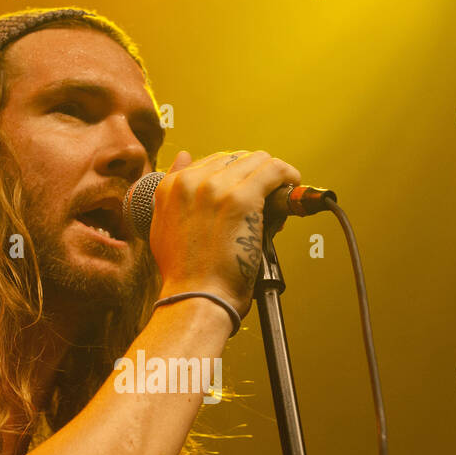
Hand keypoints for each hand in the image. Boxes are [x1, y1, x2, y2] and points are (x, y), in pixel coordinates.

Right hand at [150, 149, 301, 320]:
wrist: (197, 298)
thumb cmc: (186, 275)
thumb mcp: (163, 226)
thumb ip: (171, 190)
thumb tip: (184, 156)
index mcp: (172, 187)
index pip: (213, 161)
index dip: (235, 175)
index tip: (247, 189)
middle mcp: (192, 182)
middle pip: (236, 158)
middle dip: (254, 175)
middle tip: (265, 196)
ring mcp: (216, 188)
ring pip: (257, 161)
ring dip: (272, 175)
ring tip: (279, 194)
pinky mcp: (241, 199)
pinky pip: (274, 171)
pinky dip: (287, 176)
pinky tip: (292, 185)